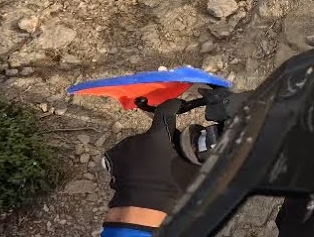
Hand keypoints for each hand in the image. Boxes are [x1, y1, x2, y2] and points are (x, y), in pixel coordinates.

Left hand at [103, 99, 199, 215]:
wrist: (139, 208)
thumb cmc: (166, 188)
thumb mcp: (186, 169)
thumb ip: (191, 151)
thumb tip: (201, 141)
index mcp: (157, 136)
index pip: (166, 111)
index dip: (173, 105)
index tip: (178, 104)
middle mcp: (137, 137)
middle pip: (152, 133)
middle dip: (159, 141)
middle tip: (167, 157)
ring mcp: (122, 147)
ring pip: (137, 144)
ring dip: (144, 151)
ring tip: (150, 169)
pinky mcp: (112, 157)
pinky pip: (125, 153)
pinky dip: (131, 159)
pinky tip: (137, 171)